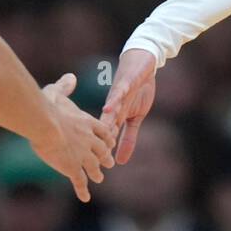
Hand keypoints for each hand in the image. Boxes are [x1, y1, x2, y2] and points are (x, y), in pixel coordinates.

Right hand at [30, 73, 116, 202]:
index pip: (103, 131)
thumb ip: (66, 86)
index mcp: (87, 122)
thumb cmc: (48, 106)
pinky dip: (83, 190)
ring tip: (99, 178)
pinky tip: (85, 197)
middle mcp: (89, 140)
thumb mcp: (58, 92)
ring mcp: (82, 155)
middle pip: (102, 150)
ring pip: (94, 166)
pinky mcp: (72, 167)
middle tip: (109, 162)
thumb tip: (71, 77)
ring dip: (97, 173)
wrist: (44, 124)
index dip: (107, 137)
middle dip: (105, 156)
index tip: (110, 141)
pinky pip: (79, 181)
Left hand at [100, 48, 156, 164]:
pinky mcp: (124, 84)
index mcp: (114, 117)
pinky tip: (107, 110)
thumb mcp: (137, 118)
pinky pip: (118, 94)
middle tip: (88, 156)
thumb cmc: (138, 91)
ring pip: (108, 111)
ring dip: (101, 123)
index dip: (99, 151)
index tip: (90, 166)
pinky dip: (113, 102)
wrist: (142, 63)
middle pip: (103, 126)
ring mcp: (117, 96)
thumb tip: (120, 162)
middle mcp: (112, 107)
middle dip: (96, 141)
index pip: (105, 137)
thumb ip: (129, 139)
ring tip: (91, 135)